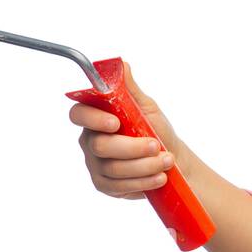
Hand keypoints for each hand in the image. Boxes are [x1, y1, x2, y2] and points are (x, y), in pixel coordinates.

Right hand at [70, 60, 188, 200]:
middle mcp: (91, 141)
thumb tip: (121, 64)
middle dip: (132, 147)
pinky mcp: (105, 185)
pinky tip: (159, 178)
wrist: (172, 161)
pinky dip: (142, 181)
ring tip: (166, 161)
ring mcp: (96, 165)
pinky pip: (119, 186)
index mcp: (96, 118)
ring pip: (112, 168)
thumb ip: (130, 89)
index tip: (116, 122)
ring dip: (144, 165)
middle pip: (99, 145)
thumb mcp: (146, 107)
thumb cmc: (157, 130)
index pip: (79, 114)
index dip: (93, 119)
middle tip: (155, 145)